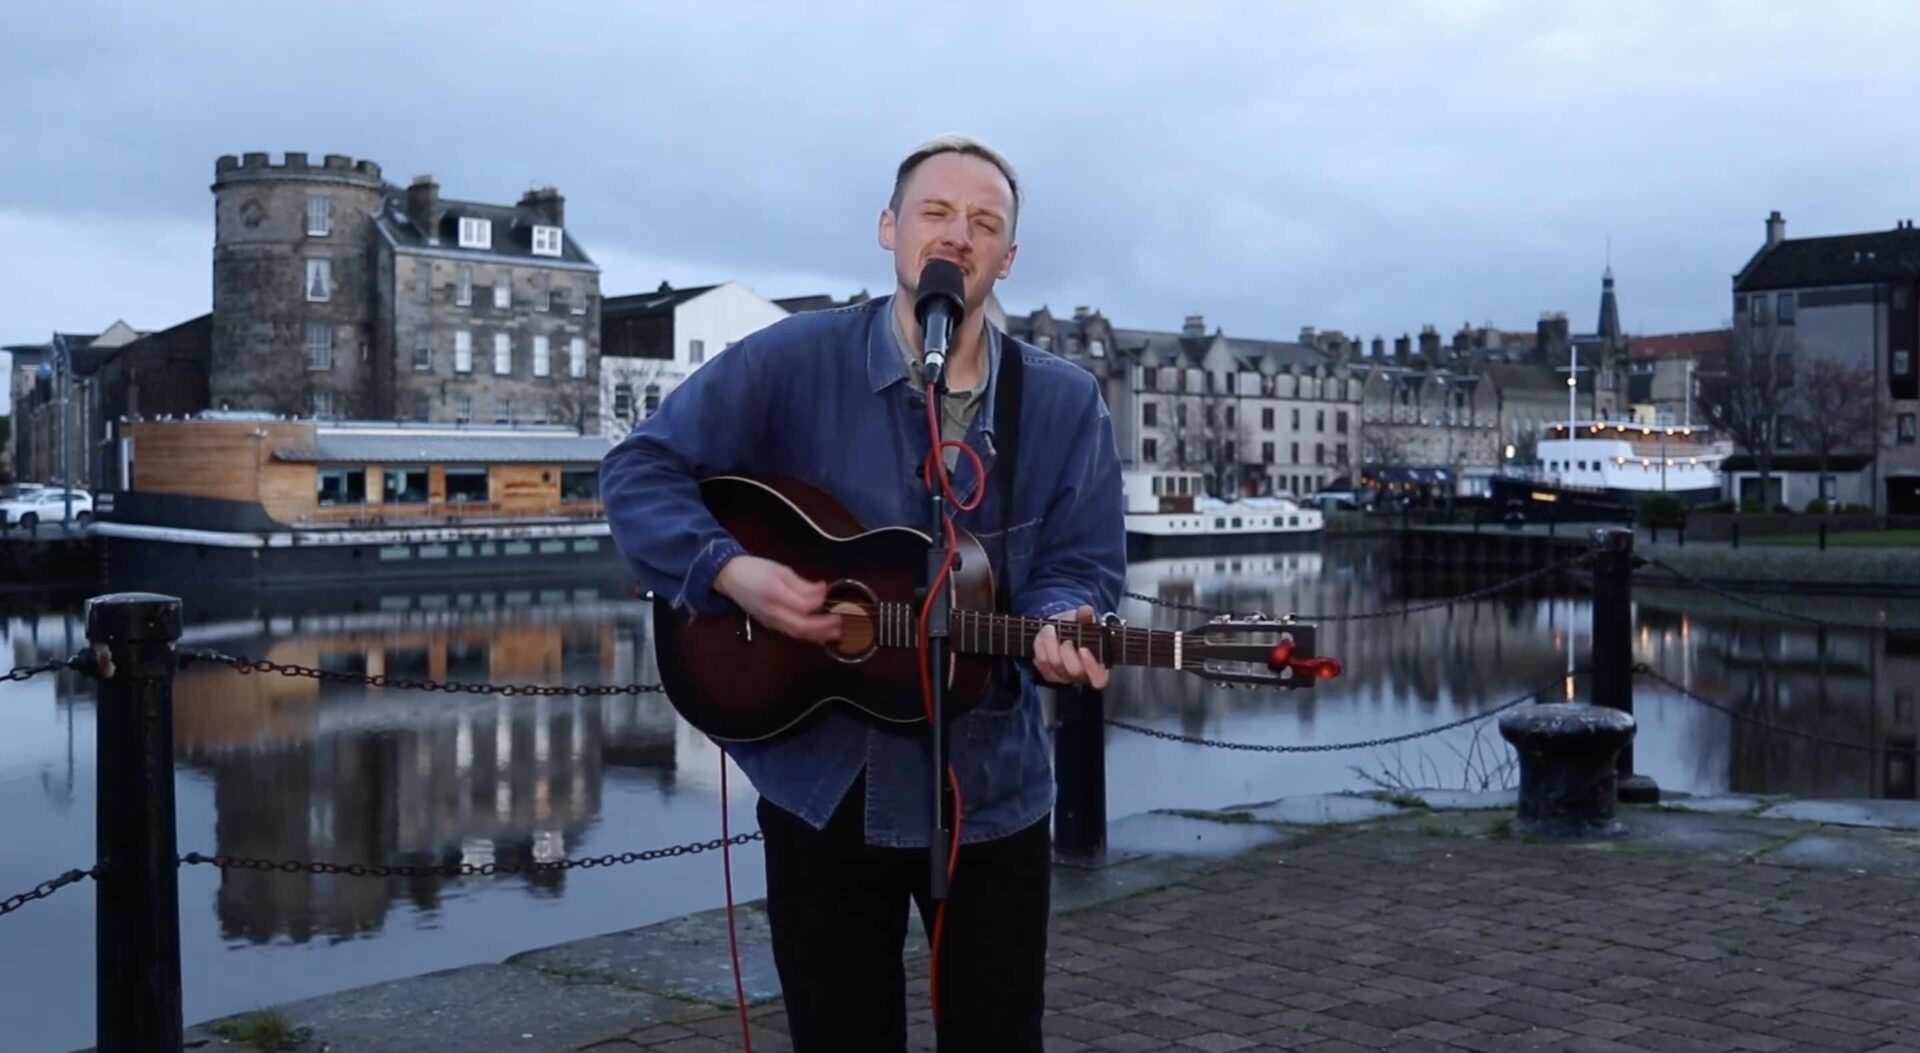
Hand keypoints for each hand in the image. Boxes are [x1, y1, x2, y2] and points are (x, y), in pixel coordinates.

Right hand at [713, 555, 841, 643]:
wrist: (730, 578)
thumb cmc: (756, 569)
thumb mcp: (781, 570)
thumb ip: (802, 584)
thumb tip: (823, 590)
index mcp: (774, 594)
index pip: (802, 606)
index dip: (819, 602)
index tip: (830, 592)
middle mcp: (772, 612)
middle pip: (801, 626)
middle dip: (823, 627)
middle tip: (841, 622)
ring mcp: (770, 622)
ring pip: (797, 633)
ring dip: (818, 635)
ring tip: (836, 633)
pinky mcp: (771, 625)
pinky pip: (791, 633)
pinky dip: (808, 636)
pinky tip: (820, 634)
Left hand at [1032, 605, 1108, 689]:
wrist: (1061, 630)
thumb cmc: (1077, 627)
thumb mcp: (1083, 619)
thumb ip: (1085, 616)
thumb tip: (1086, 611)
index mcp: (1098, 665)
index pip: (1099, 678)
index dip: (1092, 666)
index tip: (1083, 649)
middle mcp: (1082, 675)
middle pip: (1074, 670)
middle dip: (1067, 652)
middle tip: (1064, 638)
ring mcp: (1065, 676)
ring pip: (1055, 666)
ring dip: (1050, 645)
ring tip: (1049, 629)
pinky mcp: (1049, 674)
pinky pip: (1042, 664)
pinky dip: (1040, 648)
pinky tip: (1042, 637)